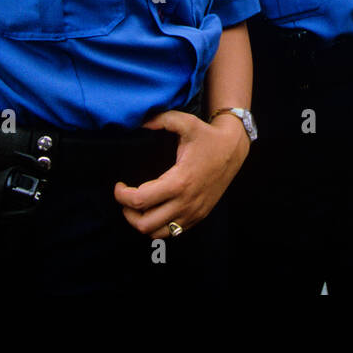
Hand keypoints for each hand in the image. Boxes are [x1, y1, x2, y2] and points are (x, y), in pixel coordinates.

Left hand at [114, 110, 249, 238]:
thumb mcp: (187, 122)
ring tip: (138, 206)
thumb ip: (162, 119)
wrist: (233, 150)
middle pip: (144, 223)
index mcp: (179, 182)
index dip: (121, 195)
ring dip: (141, 222)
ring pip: (156, 233)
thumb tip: (141, 123)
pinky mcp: (198, 216)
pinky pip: (171, 233)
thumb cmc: (208, 137)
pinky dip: (157, 226)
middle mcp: (185, 202)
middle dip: (127, 212)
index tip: (118, 185)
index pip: (139, 200)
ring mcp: (192, 213)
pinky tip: (155, 209)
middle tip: (125, 197)